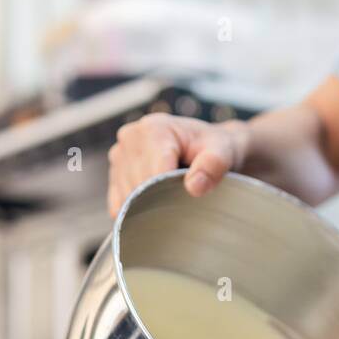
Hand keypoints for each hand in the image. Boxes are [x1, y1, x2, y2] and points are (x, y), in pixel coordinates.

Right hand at [107, 114, 247, 215]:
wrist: (205, 147)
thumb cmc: (214, 148)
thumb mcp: (223, 152)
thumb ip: (214, 165)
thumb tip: (194, 186)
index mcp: (154, 129)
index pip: (152, 175)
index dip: (169, 194)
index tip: (186, 200)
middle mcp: (130, 137)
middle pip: (138, 187)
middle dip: (159, 201)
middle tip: (182, 200)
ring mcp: (119, 154)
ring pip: (126, 197)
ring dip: (147, 207)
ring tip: (169, 196)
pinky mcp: (115, 172)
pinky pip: (118, 203)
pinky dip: (135, 210)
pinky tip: (154, 203)